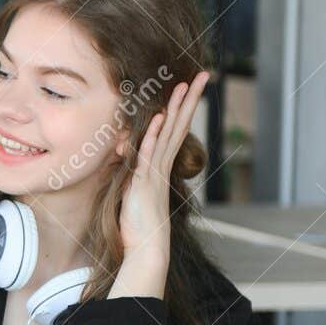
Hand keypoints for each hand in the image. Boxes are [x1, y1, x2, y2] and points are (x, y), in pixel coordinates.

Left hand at [117, 70, 206, 265]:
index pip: (173, 130)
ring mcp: (157, 173)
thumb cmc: (138, 224)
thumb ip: (129, 170)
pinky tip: (158, 118)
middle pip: (179, 125)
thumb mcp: (130, 190)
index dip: (181, 108)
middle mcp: (163, 166)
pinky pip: (151, 155)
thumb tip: (123, 154)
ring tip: (185, 86)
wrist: (146, 249)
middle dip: (190, 100)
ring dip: (176, 110)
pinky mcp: (146, 183)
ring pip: (169, 135)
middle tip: (203, 75)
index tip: (188, 87)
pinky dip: (153, 136)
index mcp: (160, 166)